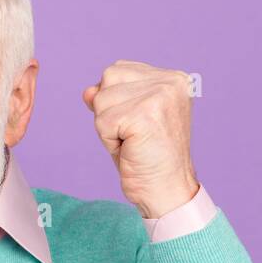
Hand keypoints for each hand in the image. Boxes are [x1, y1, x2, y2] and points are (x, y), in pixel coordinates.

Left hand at [82, 60, 199, 218]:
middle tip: (133, 136)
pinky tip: (131, 150)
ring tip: (133, 143)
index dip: (115, 101)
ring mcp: (160, 95)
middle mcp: (171, 81)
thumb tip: (88, 91)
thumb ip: (110, 99)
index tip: (137, 126)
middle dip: (109, 112)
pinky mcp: (146, 113)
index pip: (119, 70)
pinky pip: (103, 122)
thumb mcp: (127, 122)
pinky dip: (108, 141)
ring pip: (102, 99)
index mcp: (174, 79)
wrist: (166, 191)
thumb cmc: (149, 159)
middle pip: (108, 79)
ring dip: (108, 128)